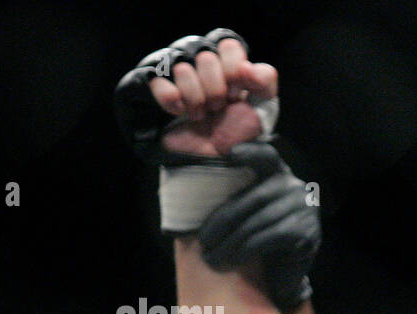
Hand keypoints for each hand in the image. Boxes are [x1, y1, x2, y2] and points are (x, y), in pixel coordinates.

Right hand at [115, 31, 292, 239]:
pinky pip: (158, 80)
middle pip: (206, 55)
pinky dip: (172, 100)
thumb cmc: (236, 138)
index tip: (238, 93)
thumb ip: (265, 81)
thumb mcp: (262, 111)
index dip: (234, 68)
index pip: (228, 44)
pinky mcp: (151, 86)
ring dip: (197, 99)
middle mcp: (200, 64)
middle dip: (217, 90)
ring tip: (200, 115)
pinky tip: (179, 112)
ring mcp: (174, 74)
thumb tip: (247, 67)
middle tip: (218, 109)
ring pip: (183, 66)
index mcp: (227, 65)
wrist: (211, 166)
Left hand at [198, 143, 320, 311]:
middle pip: (253, 197)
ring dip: (230, 242)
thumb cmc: (259, 241)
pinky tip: (233, 261)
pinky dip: (246, 250)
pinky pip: (269, 238)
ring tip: (212, 258)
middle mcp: (296, 187)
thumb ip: (236, 198)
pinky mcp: (308, 232)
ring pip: (258, 221)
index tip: (230, 153)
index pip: (267, 156)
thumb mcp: (247, 214)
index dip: (252, 151)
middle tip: (203, 242)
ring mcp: (306, 209)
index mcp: (279, 175)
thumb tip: (197, 192)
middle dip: (223, 221)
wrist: (285, 275)